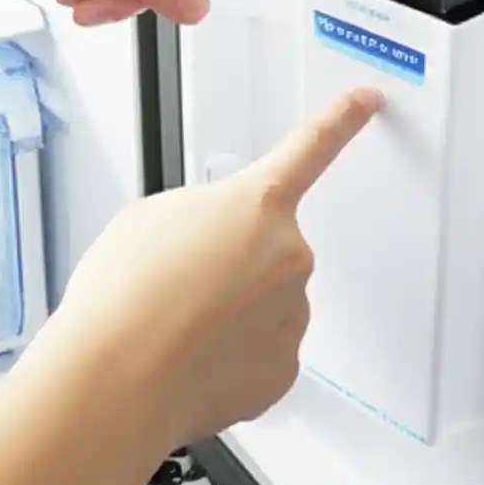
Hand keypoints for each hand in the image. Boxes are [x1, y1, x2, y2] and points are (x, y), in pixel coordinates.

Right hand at [56, 87, 382, 445]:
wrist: (117, 382)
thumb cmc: (124, 299)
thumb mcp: (148, 218)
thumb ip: (198, 213)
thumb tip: (209, 238)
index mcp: (257, 204)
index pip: (310, 149)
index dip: (340, 121)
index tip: (366, 102)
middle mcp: (288, 256)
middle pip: (267, 249)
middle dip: (230, 263)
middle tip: (176, 285)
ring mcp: (292, 316)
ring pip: (264, 305)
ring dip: (227, 312)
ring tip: (173, 327)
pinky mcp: (282, 368)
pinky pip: (261, 352)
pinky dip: (230, 357)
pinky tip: (190, 359)